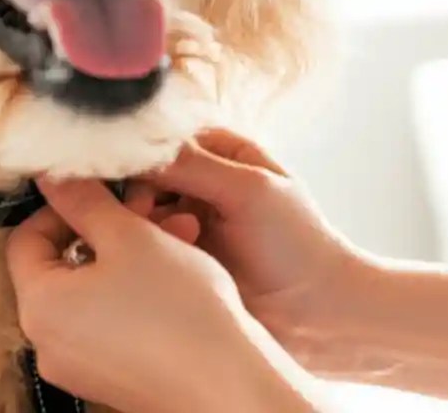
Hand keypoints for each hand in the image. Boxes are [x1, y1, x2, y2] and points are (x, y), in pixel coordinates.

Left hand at [6, 179, 320, 412]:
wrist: (230, 388)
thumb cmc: (179, 311)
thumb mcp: (129, 237)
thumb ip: (82, 200)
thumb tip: (50, 173)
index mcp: (39, 307)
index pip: (25, 239)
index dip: (62, 207)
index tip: (101, 192)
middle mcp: (47, 344)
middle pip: (61, 266)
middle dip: (109, 229)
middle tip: (150, 209)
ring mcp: (78, 366)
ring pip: (92, 292)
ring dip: (129, 255)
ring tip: (179, 233)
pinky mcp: (111, 379)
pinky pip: (109, 323)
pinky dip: (135, 292)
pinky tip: (179, 273)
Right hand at [152, 129, 366, 359]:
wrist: (315, 309)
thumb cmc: (296, 241)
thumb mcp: (249, 190)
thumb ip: (193, 164)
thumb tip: (132, 148)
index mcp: (220, 149)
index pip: (162, 138)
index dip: (145, 158)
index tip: (142, 183)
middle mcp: (201, 178)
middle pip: (144, 173)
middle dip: (141, 193)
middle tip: (144, 215)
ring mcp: (189, 216)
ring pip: (141, 208)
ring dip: (151, 223)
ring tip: (182, 238)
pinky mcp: (181, 252)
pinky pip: (148, 242)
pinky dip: (156, 247)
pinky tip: (182, 260)